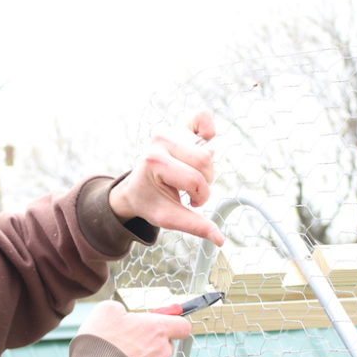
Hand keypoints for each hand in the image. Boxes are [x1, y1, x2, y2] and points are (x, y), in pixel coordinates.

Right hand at [78, 301, 191, 356]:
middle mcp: (164, 352)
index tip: (160, 323)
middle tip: (129, 343)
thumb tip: (124, 315)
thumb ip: (123, 309)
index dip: (173, 323)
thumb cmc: (100, 342)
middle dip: (151, 343)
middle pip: (166, 345)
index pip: (182, 325)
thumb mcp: (107, 311)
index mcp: (158, 329)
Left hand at [109, 109, 224, 245]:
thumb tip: (221, 240)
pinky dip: (208, 129)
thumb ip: (195, 226)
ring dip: (206, 169)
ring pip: (208, 150)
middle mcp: (161, 140)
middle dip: (205, 182)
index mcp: (154, 161)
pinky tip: (204, 142)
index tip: (190, 203)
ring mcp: (170, 131)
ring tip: (191, 176)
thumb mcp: (168, 218)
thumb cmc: (151, 202)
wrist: (135, 188)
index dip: (200, 197)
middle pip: (206, 161)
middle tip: (191, 191)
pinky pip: (202, 116)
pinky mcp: (178, 125)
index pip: (195, 179)